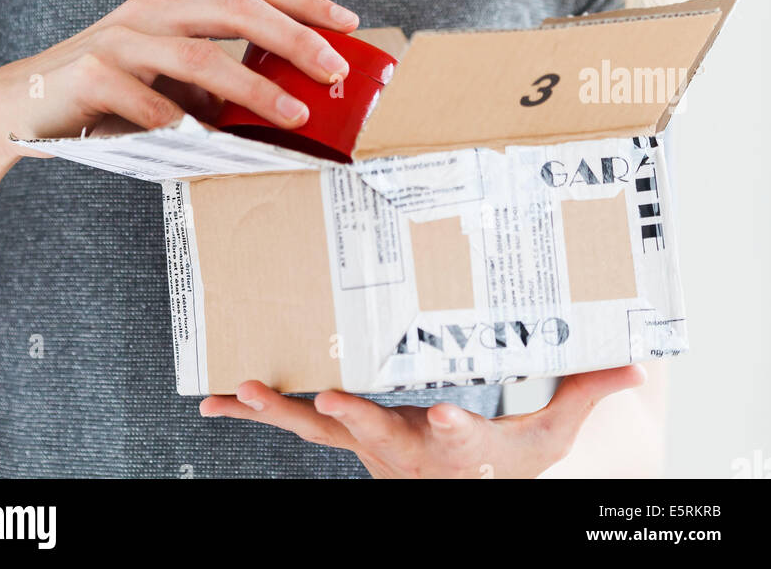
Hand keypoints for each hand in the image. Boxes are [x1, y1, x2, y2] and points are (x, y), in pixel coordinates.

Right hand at [0, 0, 358, 161]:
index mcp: (178, 2)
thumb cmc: (111, 95)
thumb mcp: (172, 81)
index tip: (348, 23)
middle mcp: (152, 9)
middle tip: (333, 71)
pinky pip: (146, 101)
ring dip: (253, 87)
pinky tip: (206, 143)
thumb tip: (288, 104)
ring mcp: (120, 38)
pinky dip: (181, 124)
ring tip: (293, 115)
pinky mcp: (91, 73)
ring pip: (198, 55)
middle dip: (294, 39)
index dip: (304, 1)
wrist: (22, 106)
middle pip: (237, 9)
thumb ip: (219, 82)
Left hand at [199, 365, 646, 478]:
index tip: (445, 416)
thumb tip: (638, 364)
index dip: (450, 428)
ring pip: (319, 431)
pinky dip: (252, 412)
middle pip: (377, 436)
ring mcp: (367, 446)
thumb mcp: (550, 433)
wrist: (463, 489)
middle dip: (352, 417)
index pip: (458, 437)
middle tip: (327, 401)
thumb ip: (585, 390)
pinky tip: (214, 397)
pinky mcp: (340, 437)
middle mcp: (406, 451)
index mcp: (458, 447)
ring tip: (239, 391)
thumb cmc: (504, 457)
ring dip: (279, 411)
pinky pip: (291, 424)